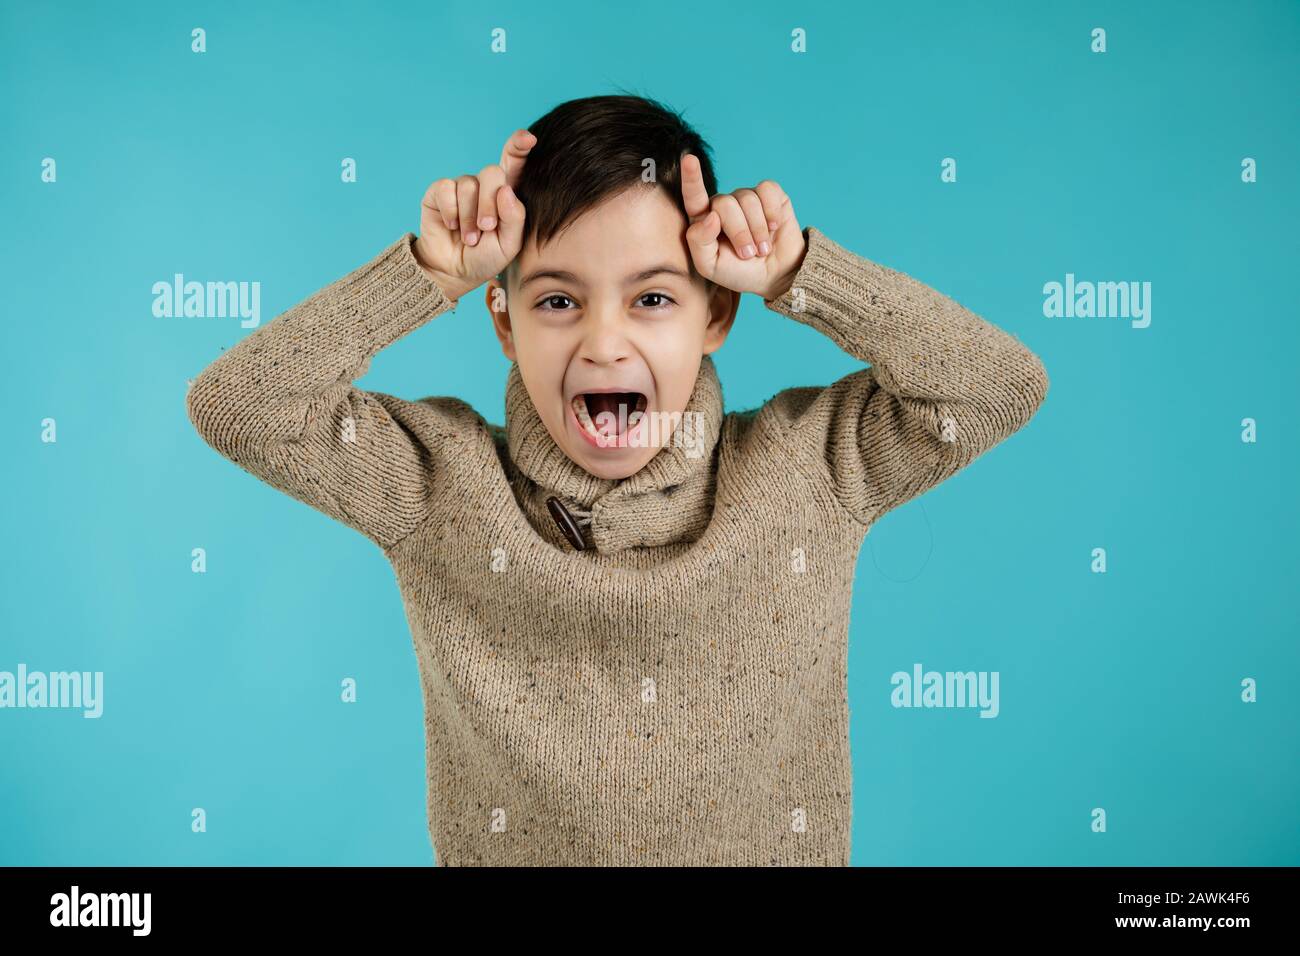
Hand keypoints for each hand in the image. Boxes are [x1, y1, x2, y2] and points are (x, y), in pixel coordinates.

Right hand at [414, 128, 535, 301]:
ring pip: (468, 184)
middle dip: (489, 203)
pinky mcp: (439, 192)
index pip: (515, 162)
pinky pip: (446, 188)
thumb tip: (506, 190)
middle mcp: (485, 186)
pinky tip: (451, 225)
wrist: (454, 271)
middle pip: (492, 172)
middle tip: (485, 228)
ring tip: (469, 238)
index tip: (529, 138)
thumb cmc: (485, 257)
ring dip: (468, 216)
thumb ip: (514, 219)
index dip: (519, 146)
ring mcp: (462, 187)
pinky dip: (450, 211)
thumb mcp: (508, 245)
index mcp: (506, 195)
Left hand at [680, 153, 806, 300]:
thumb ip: (699, 243)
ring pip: (748, 200)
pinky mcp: (770, 194)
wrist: (774, 275)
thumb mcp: (710, 266)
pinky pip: (768, 191)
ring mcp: (746, 197)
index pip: (694, 196)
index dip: (691, 178)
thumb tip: (710, 216)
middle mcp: (723, 204)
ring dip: (758, 230)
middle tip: (749, 254)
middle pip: (725, 204)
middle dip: (740, 233)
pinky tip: (774, 227)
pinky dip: (772, 213)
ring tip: (762, 248)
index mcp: (704, 220)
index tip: (689, 160)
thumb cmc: (738, 271)